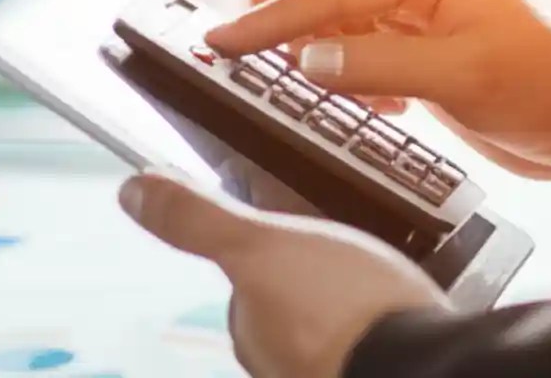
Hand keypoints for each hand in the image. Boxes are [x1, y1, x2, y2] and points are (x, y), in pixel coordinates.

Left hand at [119, 170, 449, 377]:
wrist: (420, 361)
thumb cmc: (338, 307)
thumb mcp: (260, 245)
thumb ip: (198, 220)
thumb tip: (131, 189)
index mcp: (253, 334)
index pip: (248, 292)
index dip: (270, 257)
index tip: (301, 234)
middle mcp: (283, 364)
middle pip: (289, 310)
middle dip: (311, 283)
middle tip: (346, 251)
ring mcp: (329, 370)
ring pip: (331, 327)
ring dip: (349, 304)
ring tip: (378, 276)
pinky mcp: (376, 366)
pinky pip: (369, 339)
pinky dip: (379, 323)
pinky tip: (400, 308)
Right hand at [207, 0, 550, 191]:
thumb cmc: (545, 86)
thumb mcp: (460, 77)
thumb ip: (378, 65)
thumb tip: (309, 61)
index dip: (274, 18)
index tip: (223, 39)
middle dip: (282, 25)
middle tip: (227, 51)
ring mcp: (420, 16)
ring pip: (342, 26)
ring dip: (317, 55)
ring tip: (286, 81)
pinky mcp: (422, 51)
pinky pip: (363, 54)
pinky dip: (349, 77)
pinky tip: (366, 103)